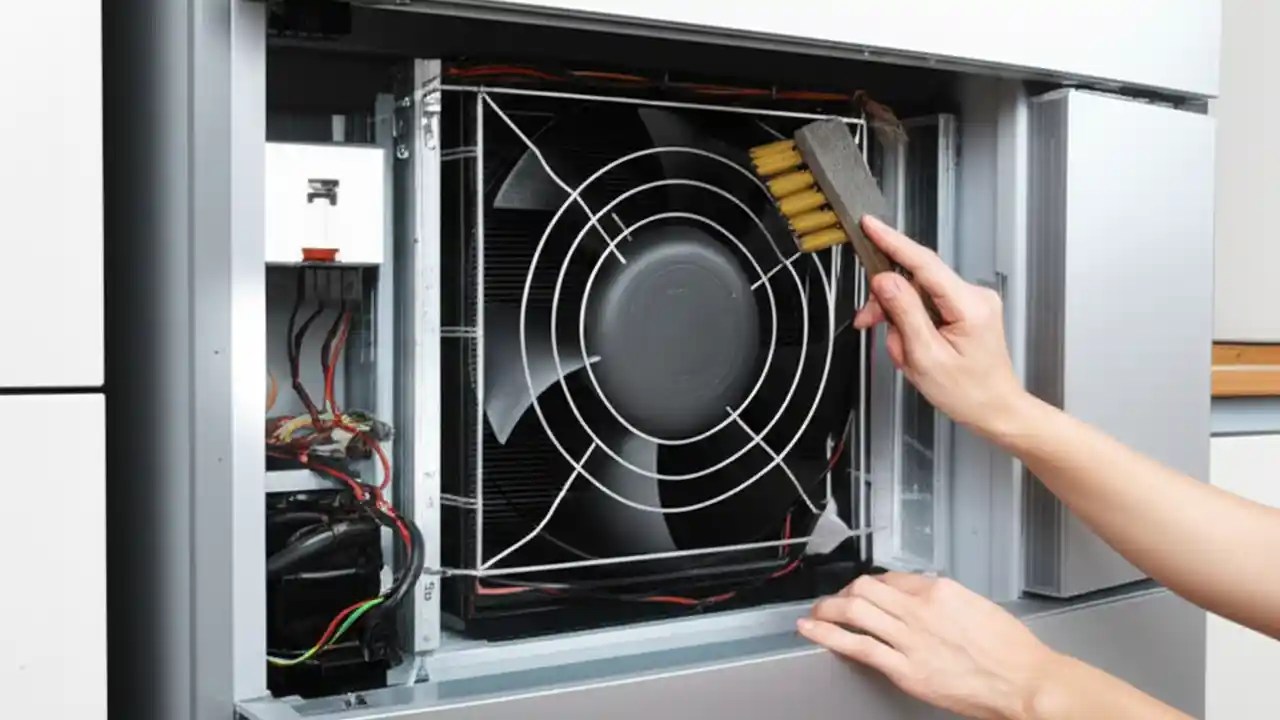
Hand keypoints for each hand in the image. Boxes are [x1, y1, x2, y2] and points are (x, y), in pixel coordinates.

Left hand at [798, 573, 1059, 719]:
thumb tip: (921, 600)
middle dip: (842, 594)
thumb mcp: (977, 608)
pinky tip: (812, 631)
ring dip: (827, 610)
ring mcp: (911, 638)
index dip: (870, 585)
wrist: (1026, 682)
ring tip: (814, 614)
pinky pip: (858, 646)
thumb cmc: (1012, 652)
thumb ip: (944, 602)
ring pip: (854, 611)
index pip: (890, 578)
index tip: (863, 592)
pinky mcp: (906, 669)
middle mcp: (920, 608)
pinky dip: (827, 635)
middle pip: (864, 588)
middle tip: (832, 602)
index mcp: (940, 590)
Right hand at [853, 215, 1026, 437]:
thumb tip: (885, 280)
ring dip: (899, 317)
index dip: (893, 242)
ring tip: (899, 350)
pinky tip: (910, 344)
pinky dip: (911, 321)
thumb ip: (904, 314)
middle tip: (866, 320)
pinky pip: (927, 304)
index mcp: (969, 305)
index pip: (924, 263)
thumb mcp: (926, 358)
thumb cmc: (967, 392)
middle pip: (916, 279)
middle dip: (888, 301)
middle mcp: (974, 295)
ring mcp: (971, 300)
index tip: (870, 225)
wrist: (995, 410)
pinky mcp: (965, 308)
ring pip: (917, 293)